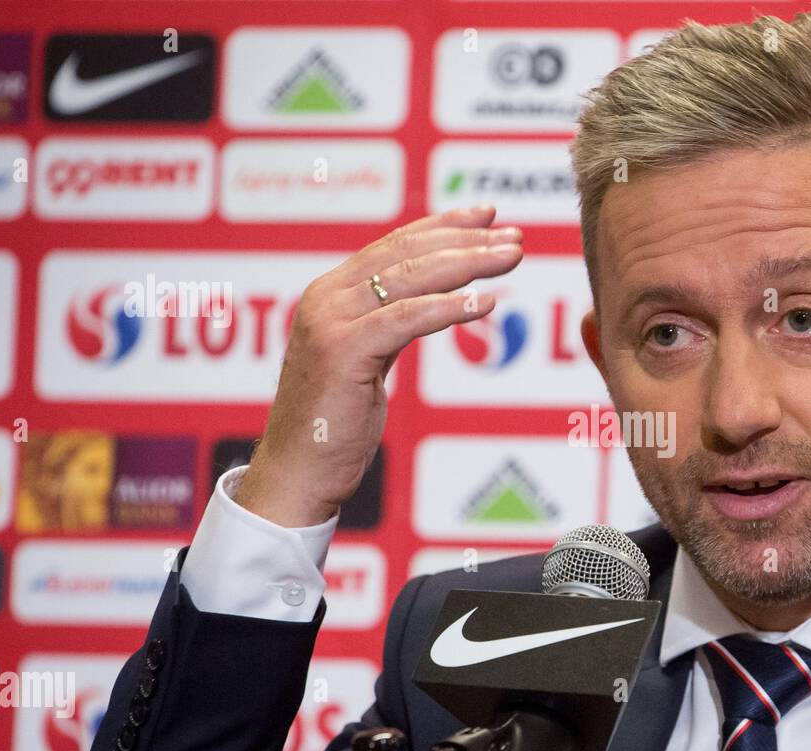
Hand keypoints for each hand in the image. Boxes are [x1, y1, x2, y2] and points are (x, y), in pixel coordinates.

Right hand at [235, 205, 522, 526]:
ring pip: (410, 278)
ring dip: (467, 264)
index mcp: (331, 293)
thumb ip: (389, 325)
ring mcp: (330, 321)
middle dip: (466, 240)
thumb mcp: (366, 361)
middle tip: (513, 237)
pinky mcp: (342, 351)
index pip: (394, 246)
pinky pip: (406, 320)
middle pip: (407, 254)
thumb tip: (432, 302)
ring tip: (510, 257)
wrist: (297, 472)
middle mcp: (326, 297)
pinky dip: (448, 308)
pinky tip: (485, 304)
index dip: (443, 227)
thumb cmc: (335, 425)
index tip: (487, 217)